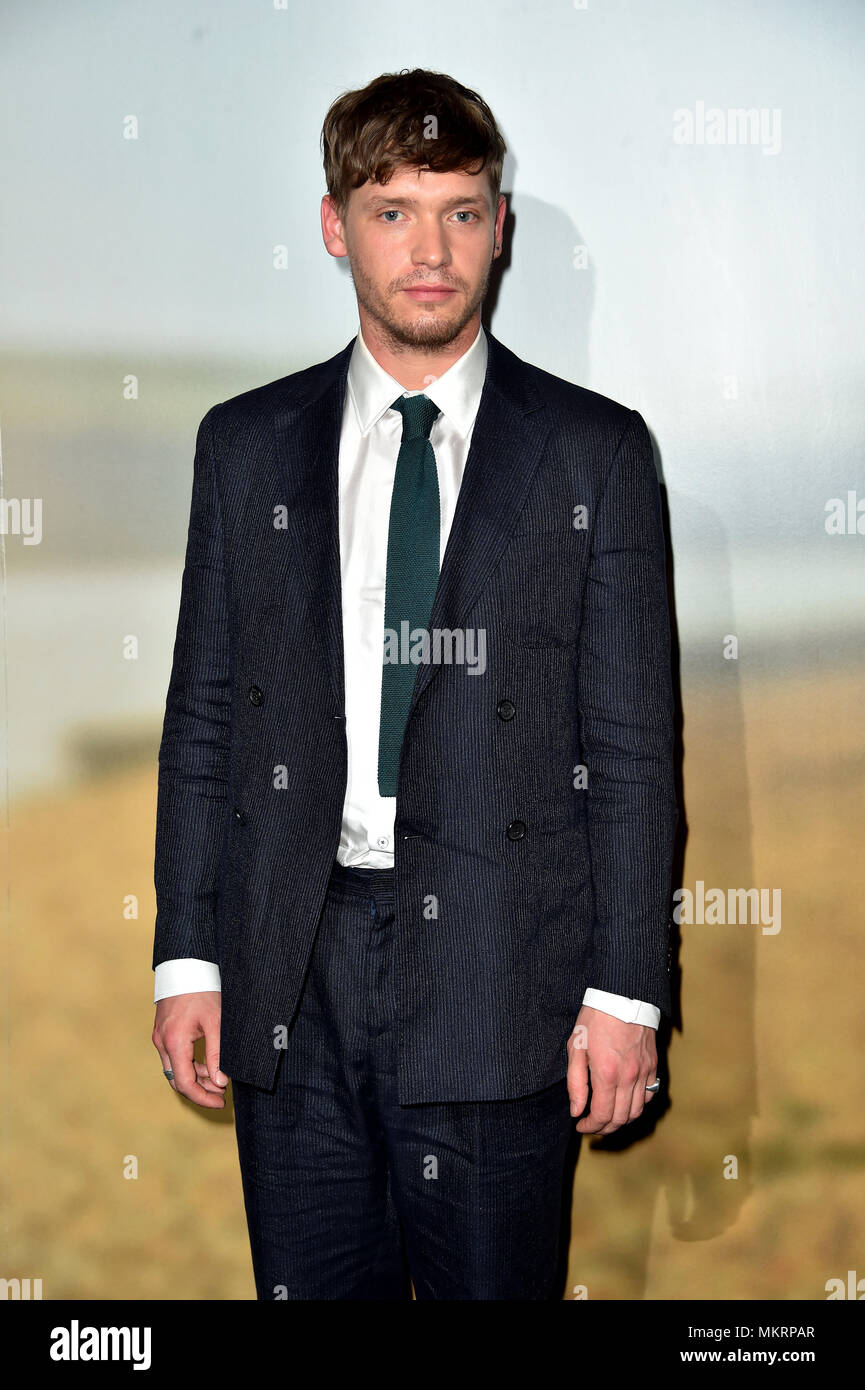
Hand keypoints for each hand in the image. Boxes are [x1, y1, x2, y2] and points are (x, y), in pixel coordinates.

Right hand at [152, 991, 227, 1108]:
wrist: (186, 965)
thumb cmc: (203, 990)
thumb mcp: (215, 1023)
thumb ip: (217, 1054)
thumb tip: (219, 1082)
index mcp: (174, 1042)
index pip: (185, 1083)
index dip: (202, 1098)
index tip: (221, 1102)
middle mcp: (162, 1043)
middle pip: (177, 1080)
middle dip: (199, 1091)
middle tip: (222, 1095)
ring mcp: (160, 1037)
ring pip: (175, 1070)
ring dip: (196, 1079)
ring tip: (219, 1082)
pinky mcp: (163, 1032)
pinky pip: (174, 1057)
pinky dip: (190, 1066)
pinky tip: (208, 1067)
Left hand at [566, 1004, 657, 1134]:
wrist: (622, 995)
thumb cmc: (595, 1018)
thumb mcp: (576, 1047)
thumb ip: (576, 1083)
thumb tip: (577, 1111)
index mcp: (607, 1074)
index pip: (602, 1116)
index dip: (590, 1127)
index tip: (581, 1125)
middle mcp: (629, 1078)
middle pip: (621, 1119)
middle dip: (604, 1128)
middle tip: (592, 1126)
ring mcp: (644, 1072)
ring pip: (637, 1111)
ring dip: (621, 1120)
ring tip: (607, 1117)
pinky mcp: (653, 1065)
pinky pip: (649, 1095)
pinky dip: (637, 1105)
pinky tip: (625, 1101)